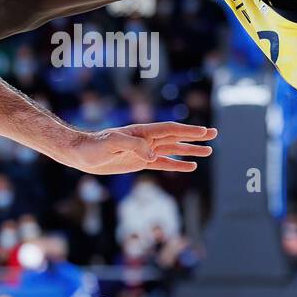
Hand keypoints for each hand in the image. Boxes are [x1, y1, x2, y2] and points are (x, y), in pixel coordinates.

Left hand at [55, 122, 216, 174]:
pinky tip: (190, 166)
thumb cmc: (94, 147)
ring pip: (173, 149)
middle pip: (176, 136)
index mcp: (142, 132)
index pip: (170, 129)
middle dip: (195, 136)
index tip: (204, 131)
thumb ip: (133, 146)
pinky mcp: (139, 162)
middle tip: (215, 135)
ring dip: (190, 150)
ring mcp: (144, 151)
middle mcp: (146, 139)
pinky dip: (177, 164)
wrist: (81, 154)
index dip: (187, 130)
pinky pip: (163, 163)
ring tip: (209, 151)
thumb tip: (153, 155)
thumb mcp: (112, 144)